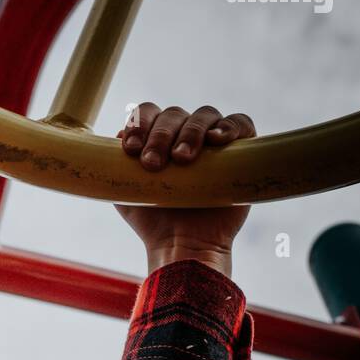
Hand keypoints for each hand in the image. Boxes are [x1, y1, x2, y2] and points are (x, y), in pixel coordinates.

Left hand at [114, 104, 256, 275]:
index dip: (139, 123)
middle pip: (174, 114)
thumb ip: (118, 165)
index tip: (131, 149)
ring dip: (191, 132)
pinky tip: (217, 141)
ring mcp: (213, 143)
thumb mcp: (126, 193)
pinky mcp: (240, 152)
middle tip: (153, 164)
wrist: (182, 246)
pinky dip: (229, 126)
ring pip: (204, 116)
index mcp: (158, 138)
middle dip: (160, 135)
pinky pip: (241, 124)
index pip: (149, 113)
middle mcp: (185, 135)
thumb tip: (120, 132)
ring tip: (181, 159)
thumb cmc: (154, 222)